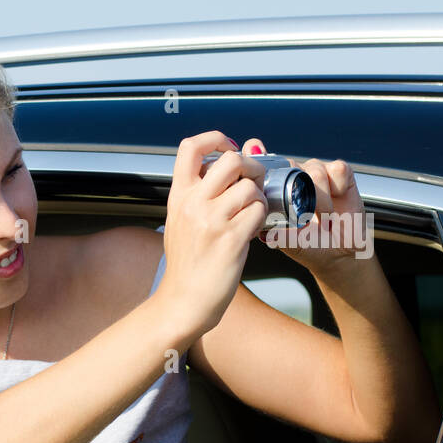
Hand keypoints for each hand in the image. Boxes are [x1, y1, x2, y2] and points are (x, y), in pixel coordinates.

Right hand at [160, 130, 268, 336]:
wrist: (182, 303)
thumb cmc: (187, 265)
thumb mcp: (182, 222)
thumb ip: (202, 193)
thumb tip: (233, 160)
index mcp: (178, 196)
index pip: (191, 146)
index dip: (216, 139)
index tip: (229, 148)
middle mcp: (192, 204)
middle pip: (231, 160)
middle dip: (251, 168)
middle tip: (253, 184)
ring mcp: (211, 221)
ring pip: (250, 187)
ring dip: (260, 199)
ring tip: (252, 215)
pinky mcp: (231, 239)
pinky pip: (260, 212)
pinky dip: (263, 219)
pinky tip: (253, 231)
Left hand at [241, 137, 369, 274]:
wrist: (341, 252)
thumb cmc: (311, 246)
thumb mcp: (291, 244)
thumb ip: (278, 236)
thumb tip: (265, 234)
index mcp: (275, 190)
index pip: (263, 165)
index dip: (256, 156)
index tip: (255, 160)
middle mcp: (294, 177)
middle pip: (289, 165)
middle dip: (295, 187)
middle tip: (303, 215)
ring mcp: (317, 174)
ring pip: (314, 170)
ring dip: (319, 198)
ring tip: (322, 218)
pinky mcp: (340, 175)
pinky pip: (337, 169)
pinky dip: (337, 188)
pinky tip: (336, 203)